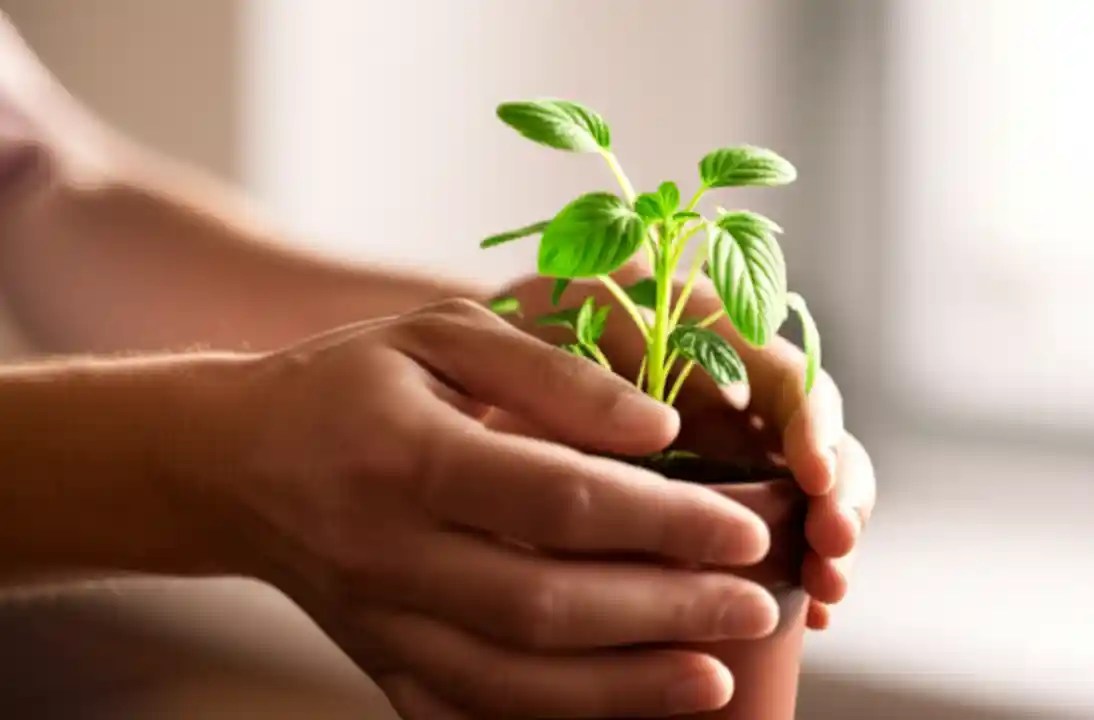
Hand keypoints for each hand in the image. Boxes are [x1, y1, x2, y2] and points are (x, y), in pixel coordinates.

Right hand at [207, 299, 782, 717]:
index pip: (560, 500)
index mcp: (409, 456)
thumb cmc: (352, 383)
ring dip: (623, 689)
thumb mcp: (442, 335)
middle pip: (547, 605)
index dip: (665, 519)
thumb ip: (551, 375)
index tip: (746, 526)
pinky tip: (620, 716)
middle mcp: (390, 552)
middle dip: (666, 611)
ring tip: (715, 677)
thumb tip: (660, 425)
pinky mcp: (378, 662)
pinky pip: (465, 714)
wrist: (234, 462)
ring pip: (511, 680)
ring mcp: (380, 622)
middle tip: (757, 601)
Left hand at [498, 272, 876, 629]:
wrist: (486, 370)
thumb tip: (663, 427)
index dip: (815, 424)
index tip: (815, 478)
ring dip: (827, 543)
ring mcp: (724, 448)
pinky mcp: (707, 498)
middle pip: (815, 438)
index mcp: (710, 337)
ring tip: (829, 594)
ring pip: (803, 494)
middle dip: (839, 494)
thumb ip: (586, 367)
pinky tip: (811, 618)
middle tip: (833, 550)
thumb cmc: (511, 337)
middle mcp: (733, 391)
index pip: (789, 376)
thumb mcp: (537, 334)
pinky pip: (766, 534)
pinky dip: (794, 572)